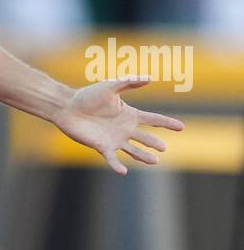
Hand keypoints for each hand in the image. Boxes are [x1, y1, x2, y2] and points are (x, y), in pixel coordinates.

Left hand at [52, 77, 183, 174]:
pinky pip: (112, 158)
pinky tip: (123, 172)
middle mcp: (124, 128)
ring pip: (133, 150)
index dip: (167, 123)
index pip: (153, 120)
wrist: (68, 107)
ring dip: (143, 156)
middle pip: (145, 138)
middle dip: (154, 143)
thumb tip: (150, 78)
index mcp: (129, 114)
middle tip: (164, 148)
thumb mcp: (111, 86)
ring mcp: (114, 139)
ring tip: (155, 162)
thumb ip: (129, 82)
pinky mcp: (101, 146)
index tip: (181, 127)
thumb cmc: (88, 95)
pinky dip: (117, 165)